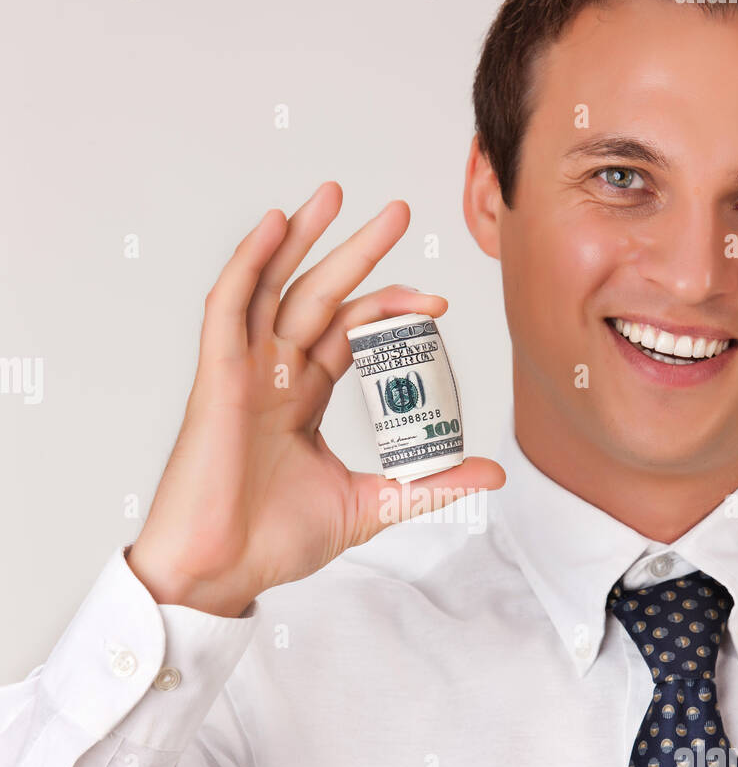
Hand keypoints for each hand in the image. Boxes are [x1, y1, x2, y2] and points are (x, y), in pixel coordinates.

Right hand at [126, 183, 505, 615]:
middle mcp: (273, 376)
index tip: (438, 302)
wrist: (222, 572)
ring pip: (273, 289)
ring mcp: (242, 373)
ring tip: (335, 194)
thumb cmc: (274, 542)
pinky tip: (275, 226)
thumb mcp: (371, 506)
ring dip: (303, 239)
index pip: (351, 334)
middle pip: (318, 298)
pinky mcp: (215, 379)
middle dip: (357, 253)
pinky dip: (249, 264)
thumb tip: (491, 471)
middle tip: (397, 212)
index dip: (391, 310)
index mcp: (302, 398)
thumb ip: (427, 484)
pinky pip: (228, 308)